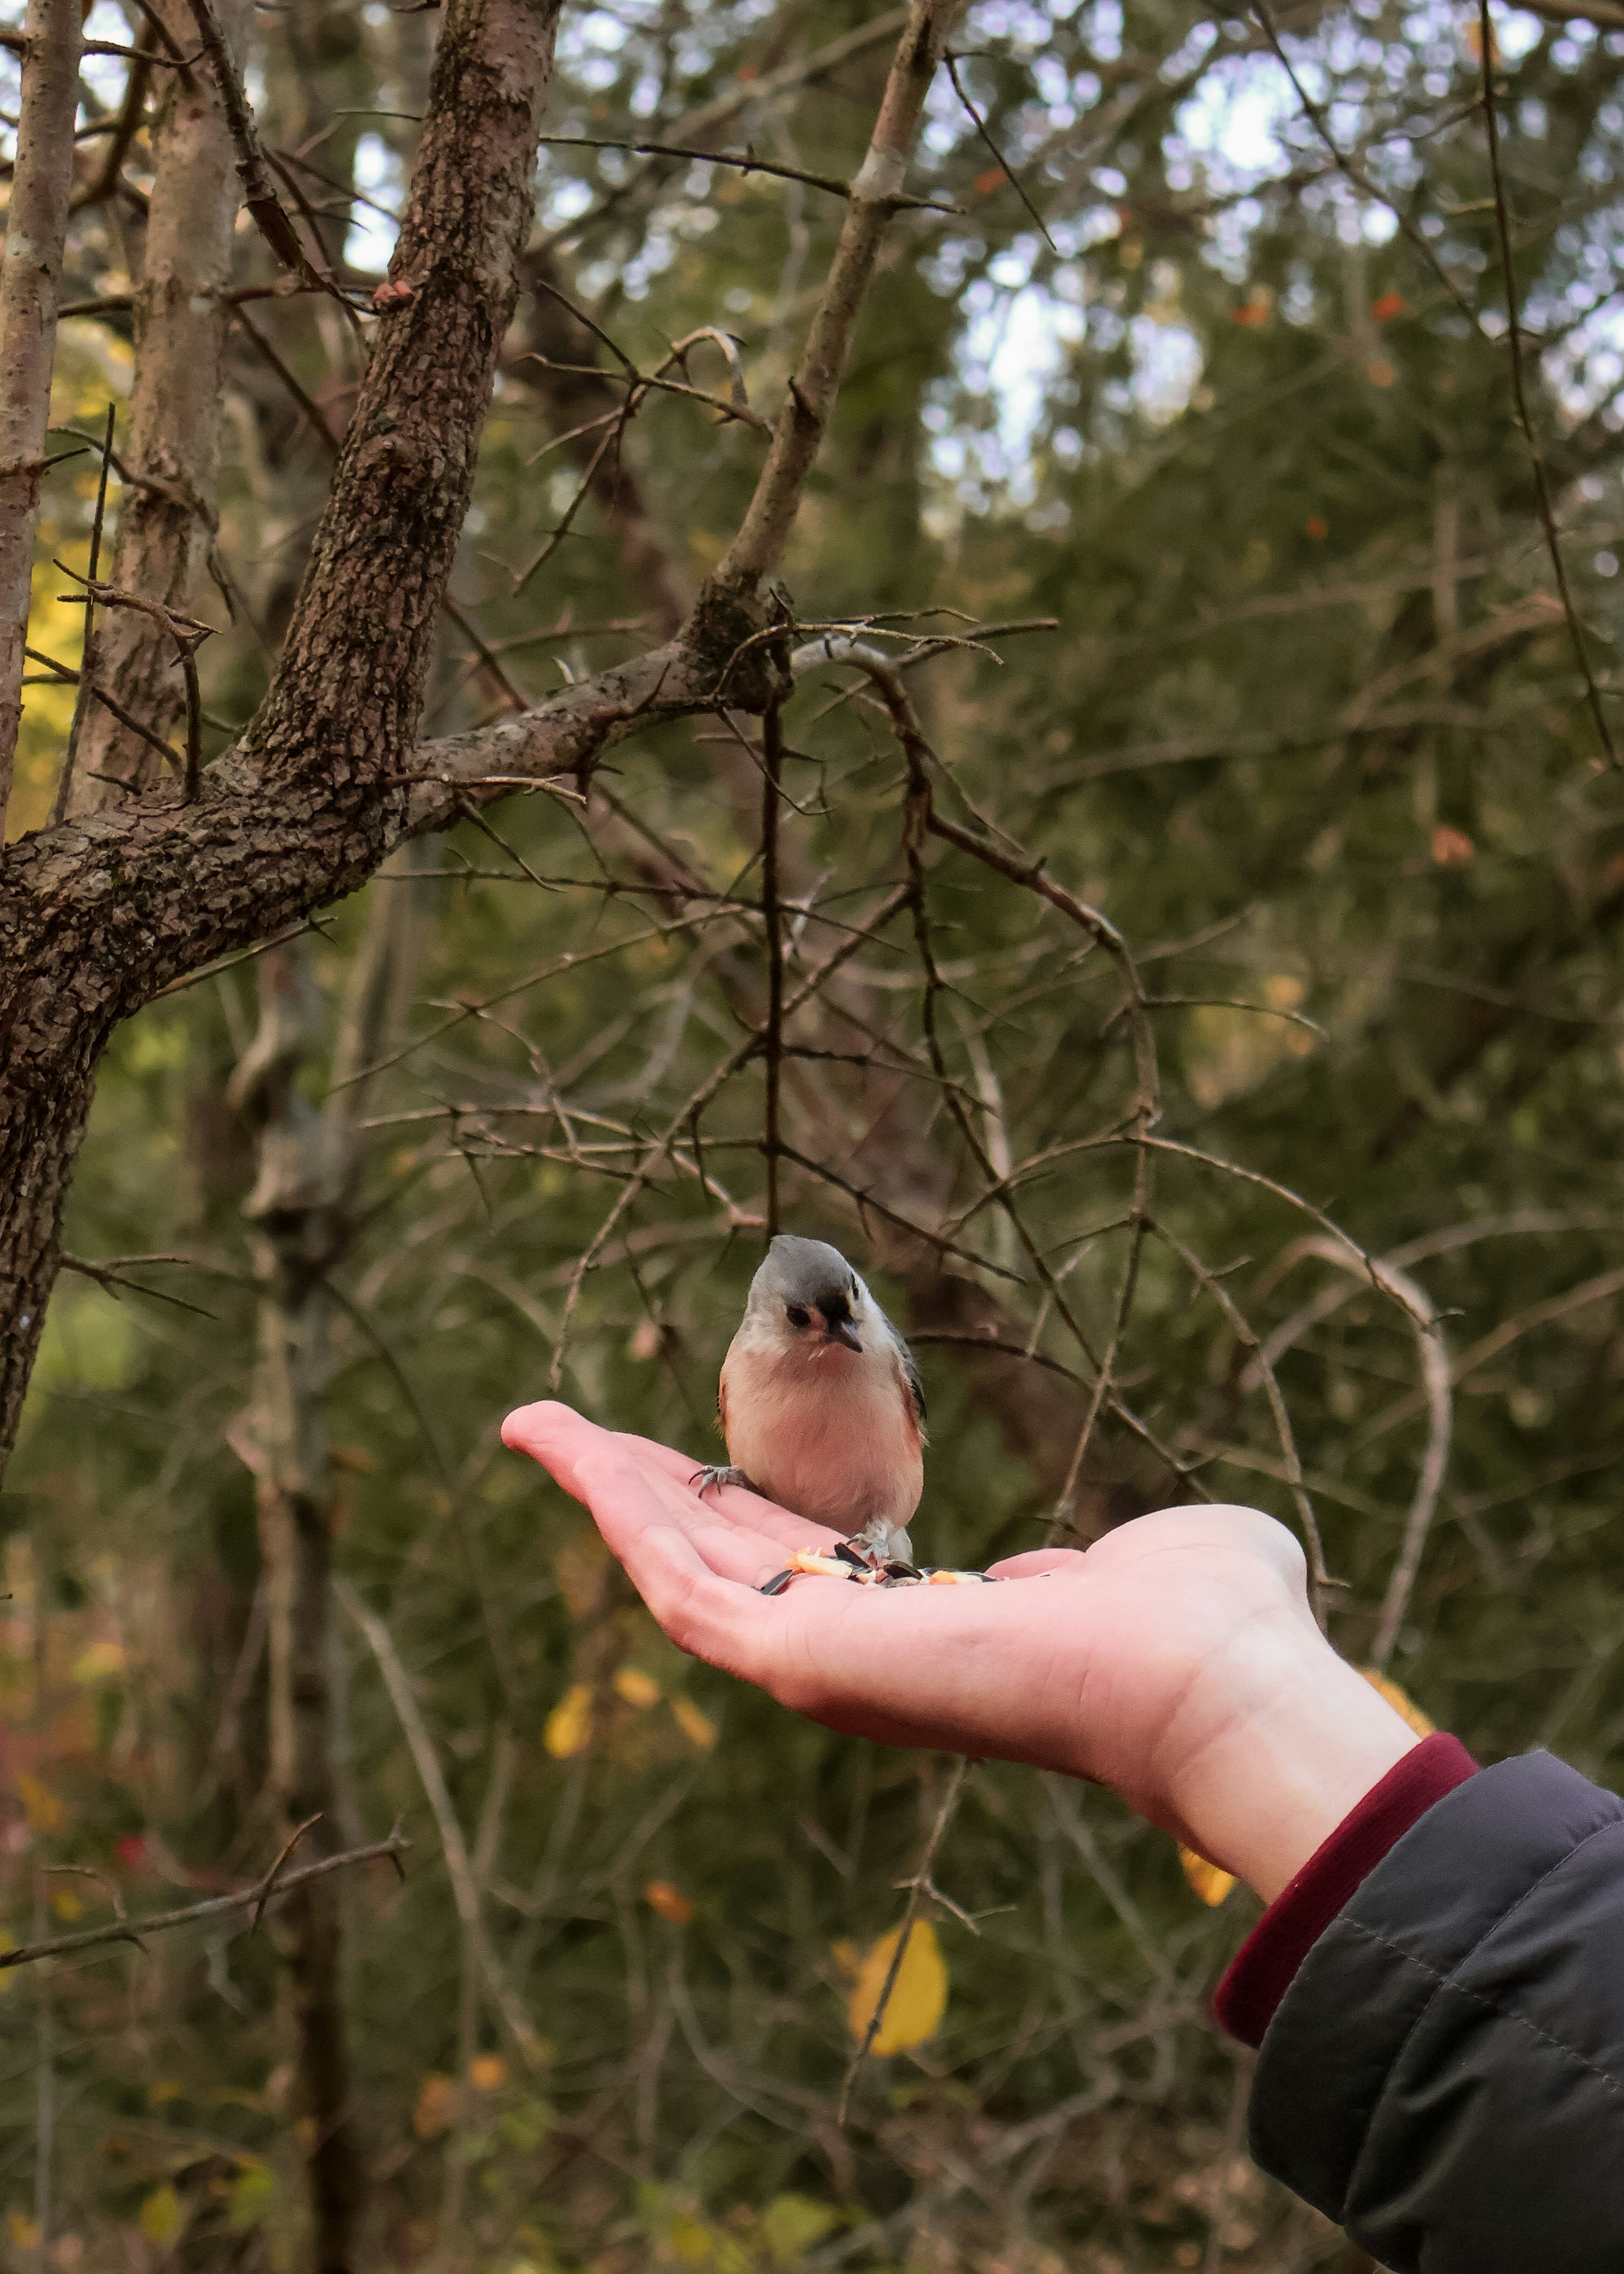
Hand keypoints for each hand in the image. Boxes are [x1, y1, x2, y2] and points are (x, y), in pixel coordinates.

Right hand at [501, 1401, 1418, 1899]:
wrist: (1214, 1676)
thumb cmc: (1206, 1620)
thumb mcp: (1141, 1555)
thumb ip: (1091, 1559)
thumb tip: (1079, 1564)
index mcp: (928, 1635)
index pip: (802, 1570)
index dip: (736, 1512)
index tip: (693, 1463)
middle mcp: (861, 1660)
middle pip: (716, 1561)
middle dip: (638, 1492)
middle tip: (564, 1432)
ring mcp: (824, 1669)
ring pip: (676, 1570)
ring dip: (603, 1492)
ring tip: (536, 1425)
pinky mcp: (798, 1663)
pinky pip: (677, 1581)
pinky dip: (618, 1511)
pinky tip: (572, 1450)